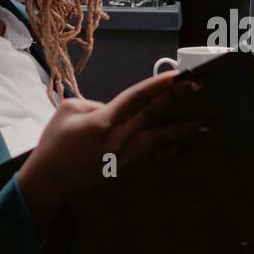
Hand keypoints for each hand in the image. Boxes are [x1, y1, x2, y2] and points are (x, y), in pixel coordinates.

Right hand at [15, 71, 206, 233]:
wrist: (50, 178)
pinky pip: (150, 155)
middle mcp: (117, 137)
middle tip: (198, 88)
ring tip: (203, 125)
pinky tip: (182, 145)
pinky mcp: (123, 166)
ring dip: (181, 131)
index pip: (136, 97)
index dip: (157, 84)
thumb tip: (115, 108)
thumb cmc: (55, 142)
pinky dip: (167, 149)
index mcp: (103, 120)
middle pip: (153, 115)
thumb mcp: (68, 110)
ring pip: (158, 139)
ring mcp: (122, 154)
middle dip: (176, 99)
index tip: (176, 75)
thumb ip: (94, 104)